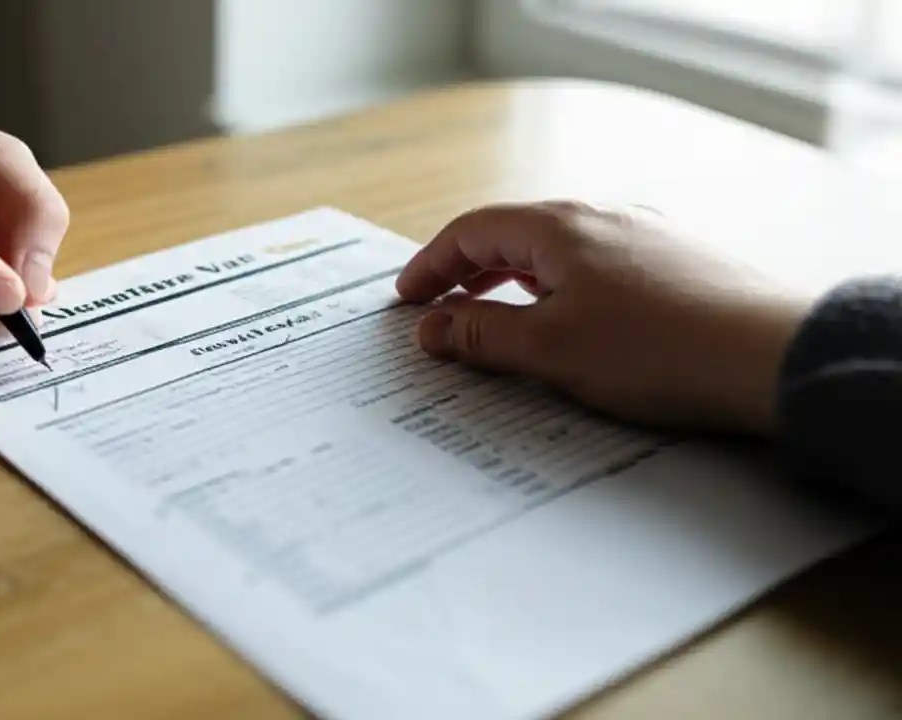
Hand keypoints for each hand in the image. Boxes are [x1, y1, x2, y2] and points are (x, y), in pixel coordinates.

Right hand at [396, 201, 812, 433]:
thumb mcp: (549, 349)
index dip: (430, 265)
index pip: (472, 231)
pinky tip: (568, 321)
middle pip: (512, 233)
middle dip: (467, 271)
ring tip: (493, 315)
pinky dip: (558, 288)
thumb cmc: (657, 350)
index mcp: (559, 227)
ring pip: (556, 250)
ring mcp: (642, 236)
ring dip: (512, 280)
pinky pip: (595, 266)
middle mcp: (600, 217)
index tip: (406, 299)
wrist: (770, 357)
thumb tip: (429, 327)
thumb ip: (479, 336)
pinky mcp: (674, 263)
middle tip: (438, 308)